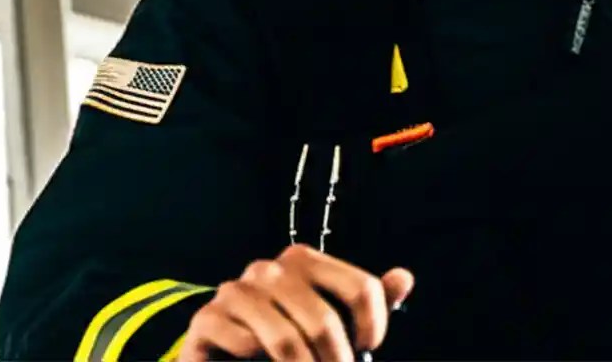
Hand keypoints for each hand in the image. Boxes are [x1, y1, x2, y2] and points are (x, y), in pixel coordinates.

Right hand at [178, 244, 413, 361]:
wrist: (222, 353)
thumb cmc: (286, 335)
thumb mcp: (332, 318)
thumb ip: (369, 301)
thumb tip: (404, 277)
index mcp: (304, 260)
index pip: (361, 288)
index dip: (373, 325)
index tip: (370, 347)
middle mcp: (270, 269)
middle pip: (323, 320)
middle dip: (336, 359)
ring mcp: (235, 291)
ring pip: (285, 338)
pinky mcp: (206, 319)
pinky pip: (244, 346)